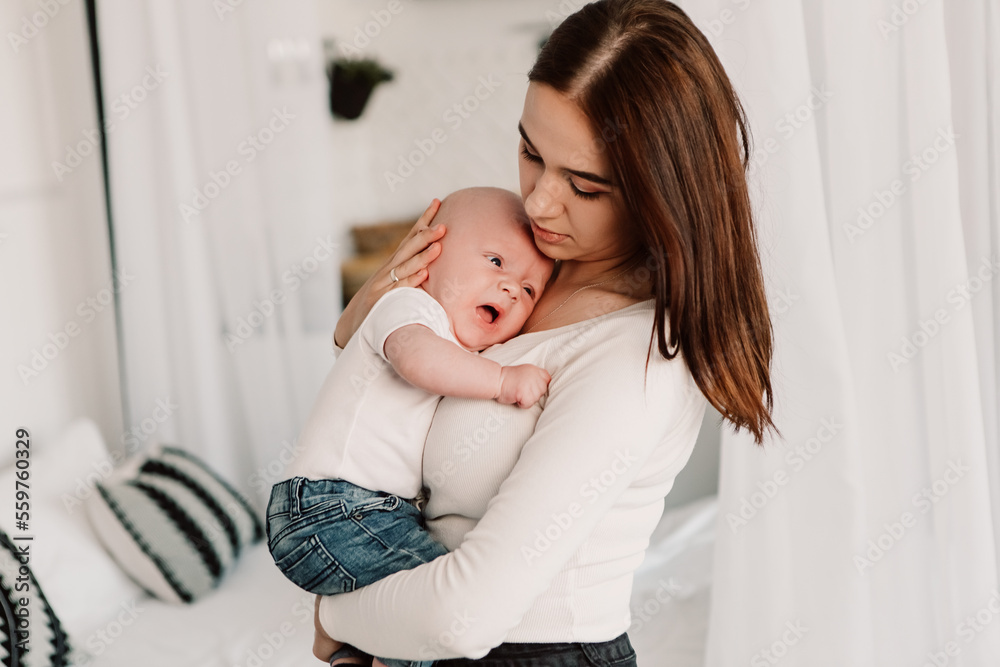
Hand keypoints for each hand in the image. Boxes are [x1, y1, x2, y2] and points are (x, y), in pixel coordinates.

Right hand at [334, 200, 445, 347]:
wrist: (355, 323)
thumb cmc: (383, 299)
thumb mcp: (397, 279)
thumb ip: (413, 267)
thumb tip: (437, 252)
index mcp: (395, 261)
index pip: (411, 235)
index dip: (424, 219)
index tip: (437, 201)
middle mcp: (390, 268)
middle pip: (409, 248)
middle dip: (426, 235)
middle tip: (444, 226)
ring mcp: (385, 283)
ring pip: (405, 267)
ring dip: (422, 257)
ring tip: (438, 247)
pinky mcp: (383, 299)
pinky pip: (400, 289)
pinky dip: (411, 281)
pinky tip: (424, 274)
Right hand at [496, 364, 550, 407]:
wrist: (496, 379)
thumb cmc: (508, 378)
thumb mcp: (525, 371)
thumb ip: (535, 375)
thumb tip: (544, 384)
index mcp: (535, 369)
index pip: (547, 379)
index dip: (541, 385)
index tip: (532, 386)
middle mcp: (535, 376)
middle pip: (542, 391)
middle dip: (534, 393)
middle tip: (522, 389)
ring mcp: (531, 385)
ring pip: (536, 399)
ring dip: (527, 399)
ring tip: (518, 392)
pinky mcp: (525, 394)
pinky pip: (528, 404)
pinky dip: (522, 404)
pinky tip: (515, 397)